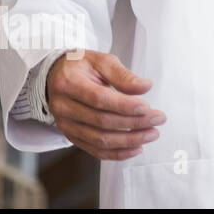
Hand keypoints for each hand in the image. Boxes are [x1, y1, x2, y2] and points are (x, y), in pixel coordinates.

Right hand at [46, 51, 165, 160]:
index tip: (147, 108)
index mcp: (69, 83)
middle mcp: (63, 107)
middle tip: (158, 119)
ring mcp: (65, 124)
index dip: (124, 106)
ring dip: (129, 141)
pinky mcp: (70, 135)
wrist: (54, 77)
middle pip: (101, 121)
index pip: (99, 99)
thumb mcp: (101, 60)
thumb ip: (123, 75)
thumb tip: (145, 87)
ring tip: (152, 134)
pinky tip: (136, 148)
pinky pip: (94, 149)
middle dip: (133, 123)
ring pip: (98, 139)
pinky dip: (116, 153)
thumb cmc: (82, 66)